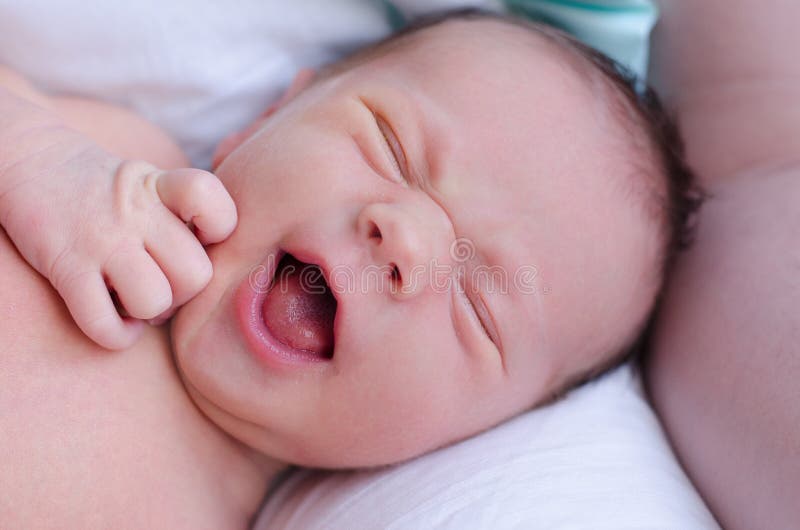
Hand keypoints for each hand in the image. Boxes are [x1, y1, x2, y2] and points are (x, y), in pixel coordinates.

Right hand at [0, 96, 235, 349]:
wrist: (27, 160)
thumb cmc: (103, 189)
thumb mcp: (150, 182)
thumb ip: (187, 216)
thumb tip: (219, 270)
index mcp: (161, 186)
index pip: (215, 203)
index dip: (219, 230)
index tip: (199, 236)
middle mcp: (136, 211)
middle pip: (196, 274)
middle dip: (185, 292)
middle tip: (164, 285)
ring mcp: (101, 239)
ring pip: (156, 301)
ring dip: (150, 314)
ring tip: (136, 302)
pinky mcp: (65, 266)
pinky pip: (105, 324)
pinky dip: (117, 336)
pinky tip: (115, 322)